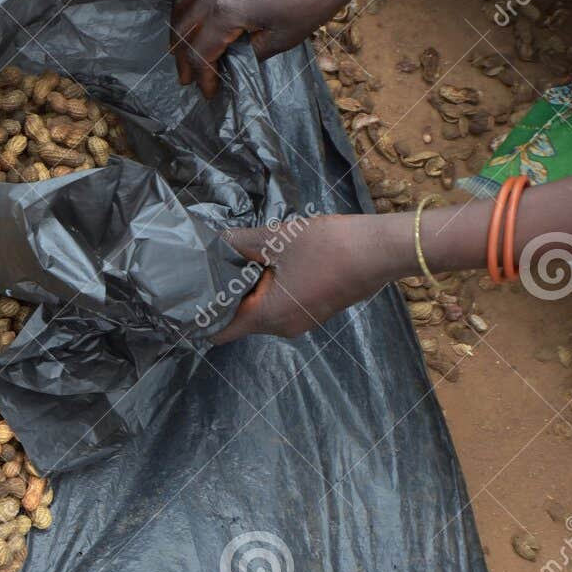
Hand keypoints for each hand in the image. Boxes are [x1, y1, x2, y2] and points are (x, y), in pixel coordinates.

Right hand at [171, 0, 369, 97]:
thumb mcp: (285, 39)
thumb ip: (251, 52)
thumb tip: (235, 58)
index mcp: (225, 12)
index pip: (201, 52)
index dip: (202, 78)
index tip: (209, 93)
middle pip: (184, 28)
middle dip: (183, 58)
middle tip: (187, 78)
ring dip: (180, 26)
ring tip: (184, 45)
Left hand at [213, 214, 401, 342]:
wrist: (382, 249)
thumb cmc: (328, 246)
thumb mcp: (274, 239)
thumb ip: (237, 244)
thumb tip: (211, 244)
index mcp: (268, 317)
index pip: (220, 332)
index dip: (201, 318)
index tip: (189, 299)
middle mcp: (283, 328)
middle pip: (241, 320)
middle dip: (227, 298)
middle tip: (213, 269)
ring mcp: (302, 322)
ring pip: (262, 312)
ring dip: (251, 291)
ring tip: (241, 261)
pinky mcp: (316, 311)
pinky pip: (283, 306)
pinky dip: (271, 290)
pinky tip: (270, 263)